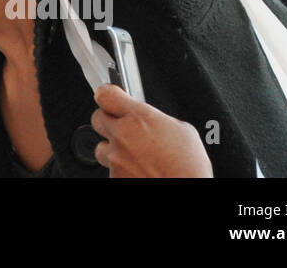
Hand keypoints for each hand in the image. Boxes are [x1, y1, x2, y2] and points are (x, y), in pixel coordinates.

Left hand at [91, 85, 212, 177]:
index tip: (111, 97)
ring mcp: (115, 157)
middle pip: (97, 118)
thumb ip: (158, 119)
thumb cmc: (189, 169)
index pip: (106, 94)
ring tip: (135, 156)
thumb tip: (151, 119)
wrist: (184, 192)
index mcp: (140, 117)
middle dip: (109, 121)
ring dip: (113, 149)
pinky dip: (121, 168)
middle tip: (125, 128)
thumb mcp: (183, 131)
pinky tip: (139, 170)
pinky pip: (110, 168)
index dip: (108, 94)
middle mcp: (123, 135)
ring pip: (102, 147)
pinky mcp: (113, 176)